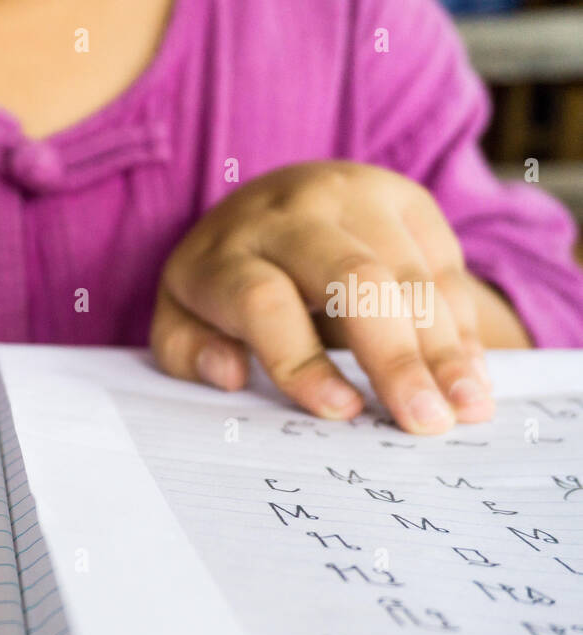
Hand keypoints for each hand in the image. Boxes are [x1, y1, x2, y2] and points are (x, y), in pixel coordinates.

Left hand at [150, 161, 505, 433]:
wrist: (263, 206)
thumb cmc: (220, 286)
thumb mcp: (181, 321)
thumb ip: (189, 353)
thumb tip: (229, 373)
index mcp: (225, 252)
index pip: (265, 303)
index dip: (302, 362)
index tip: (341, 414)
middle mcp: (290, 213)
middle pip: (353, 280)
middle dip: (395, 357)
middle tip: (424, 423)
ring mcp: (352, 195)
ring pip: (409, 273)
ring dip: (445, 347)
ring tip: (468, 409)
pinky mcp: (403, 196)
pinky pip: (442, 262)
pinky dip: (461, 322)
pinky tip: (471, 373)